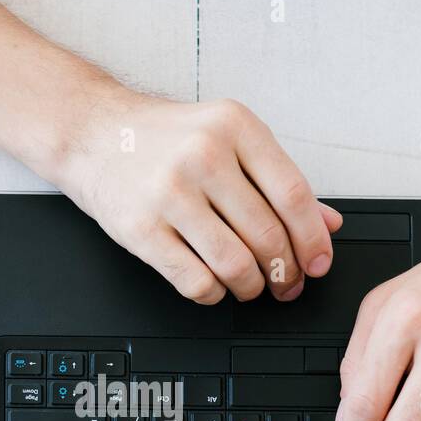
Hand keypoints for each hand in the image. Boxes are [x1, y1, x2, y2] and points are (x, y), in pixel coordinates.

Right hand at [53, 91, 341, 303]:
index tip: (319, 263)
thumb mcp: (227, 140)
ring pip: (235, 264)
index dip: (313, 239)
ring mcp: (169, 192)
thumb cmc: (164, 139)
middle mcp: (203, 155)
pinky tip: (214, 285)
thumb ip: (276, 179)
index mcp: (234, 126)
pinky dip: (214, 294)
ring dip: (251, 288)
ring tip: (250, 286)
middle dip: (285, 272)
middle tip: (287, 284)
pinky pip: (195, 281)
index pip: (292, 195)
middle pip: (267, 235)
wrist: (93, 133)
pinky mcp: (140, 228)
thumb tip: (327, 223)